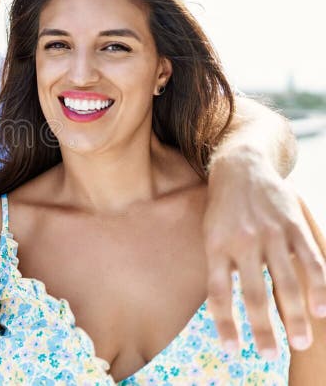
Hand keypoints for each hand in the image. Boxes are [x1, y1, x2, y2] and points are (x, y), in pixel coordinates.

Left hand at [204, 150, 325, 356]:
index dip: (225, 324)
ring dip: (295, 317)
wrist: (241, 168)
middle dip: (264, 329)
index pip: (219, 293)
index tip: (232, 350)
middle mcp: (243, 242)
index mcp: (216, 246)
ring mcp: (271, 234)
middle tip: (271, 356)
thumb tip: (223, 308)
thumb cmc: (222, 210)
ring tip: (300, 343)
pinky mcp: (294, 226)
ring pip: (286, 283)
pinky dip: (318, 288)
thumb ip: (219, 266)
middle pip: (254, 294)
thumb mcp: (209, 234)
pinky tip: (321, 311)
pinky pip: (311, 262)